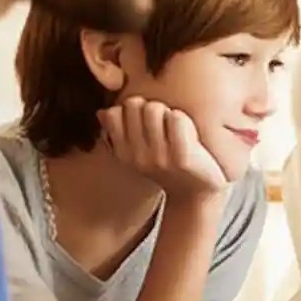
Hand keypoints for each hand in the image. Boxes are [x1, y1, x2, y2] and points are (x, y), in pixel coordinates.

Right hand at [98, 96, 227, 201]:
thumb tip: (102, 112)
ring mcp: (158, 158)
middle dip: (150, 106)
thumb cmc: (170, 168)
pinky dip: (185, 120)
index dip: (129, 110)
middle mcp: (137, 157)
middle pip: (133, 105)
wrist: (198, 195)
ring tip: (176, 129)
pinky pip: (177, 119)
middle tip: (164, 123)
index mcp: (123, 154)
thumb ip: (120, 133)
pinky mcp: (181, 158)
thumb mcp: (140, 154)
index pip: (112, 114)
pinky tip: (190, 135)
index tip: (145, 122)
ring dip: (168, 112)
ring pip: (154, 109)